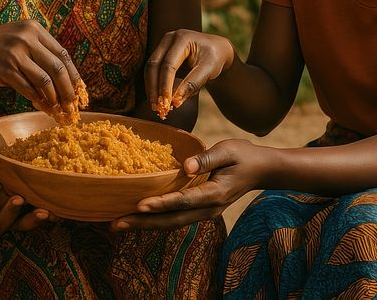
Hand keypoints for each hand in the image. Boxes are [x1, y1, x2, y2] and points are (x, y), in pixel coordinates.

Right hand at [0, 20, 84, 117]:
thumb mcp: (16, 38)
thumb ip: (37, 50)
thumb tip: (63, 76)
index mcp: (33, 28)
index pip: (63, 53)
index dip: (74, 74)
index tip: (80, 89)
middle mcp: (26, 37)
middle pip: (58, 67)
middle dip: (69, 89)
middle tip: (73, 105)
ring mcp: (15, 53)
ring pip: (45, 80)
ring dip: (55, 98)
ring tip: (59, 109)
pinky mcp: (4, 69)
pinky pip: (28, 89)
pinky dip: (38, 101)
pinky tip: (42, 107)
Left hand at [0, 147, 49, 230]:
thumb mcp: (1, 162)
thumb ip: (18, 165)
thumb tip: (45, 152)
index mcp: (12, 201)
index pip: (32, 211)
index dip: (47, 213)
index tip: (61, 210)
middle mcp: (0, 211)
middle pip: (20, 224)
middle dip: (33, 221)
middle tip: (45, 213)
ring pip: (0, 222)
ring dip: (11, 212)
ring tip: (19, 199)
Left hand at [111, 139, 267, 229]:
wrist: (261, 170)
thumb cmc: (244, 155)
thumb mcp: (228, 150)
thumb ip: (207, 158)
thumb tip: (186, 166)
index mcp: (214, 194)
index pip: (183, 201)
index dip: (161, 204)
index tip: (140, 206)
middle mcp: (207, 209)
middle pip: (171, 220)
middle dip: (142, 223)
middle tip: (115, 224)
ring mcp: (203, 213)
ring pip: (170, 224)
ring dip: (144, 225)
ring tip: (117, 225)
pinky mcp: (199, 211)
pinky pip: (174, 219)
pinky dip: (154, 221)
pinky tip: (136, 218)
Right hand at [145, 30, 233, 117]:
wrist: (217, 50)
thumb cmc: (215, 58)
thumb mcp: (209, 70)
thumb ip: (192, 84)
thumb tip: (176, 102)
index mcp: (182, 38)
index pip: (168, 64)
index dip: (165, 85)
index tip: (166, 103)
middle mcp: (169, 39)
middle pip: (153, 65)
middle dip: (154, 87)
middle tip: (157, 107)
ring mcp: (163, 45)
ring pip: (150, 68)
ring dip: (151, 88)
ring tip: (155, 106)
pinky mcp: (161, 54)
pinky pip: (153, 71)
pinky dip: (154, 86)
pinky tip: (157, 100)